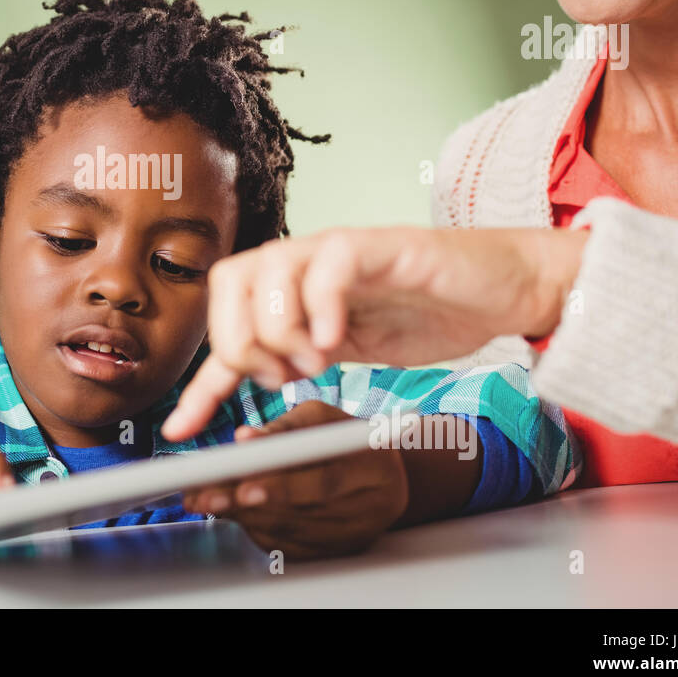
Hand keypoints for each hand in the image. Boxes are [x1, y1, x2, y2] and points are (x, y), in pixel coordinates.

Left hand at [162, 225, 586, 440]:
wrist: (496, 289)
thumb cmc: (425, 312)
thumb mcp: (345, 348)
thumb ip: (297, 357)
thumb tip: (251, 385)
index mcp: (289, 288)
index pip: (223, 326)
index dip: (199, 383)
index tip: (181, 430)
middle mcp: (302, 262)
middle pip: (226, 285)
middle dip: (242, 345)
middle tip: (284, 377)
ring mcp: (335, 249)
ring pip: (264, 270)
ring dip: (279, 329)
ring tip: (318, 360)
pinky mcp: (375, 246)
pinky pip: (326, 264)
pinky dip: (320, 307)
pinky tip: (338, 340)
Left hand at [182, 401, 407, 558]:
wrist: (382, 474)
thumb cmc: (344, 438)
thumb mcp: (322, 417)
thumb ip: (285, 427)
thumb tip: (245, 439)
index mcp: (374, 465)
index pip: (323, 480)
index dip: (281, 485)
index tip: (242, 484)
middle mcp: (371, 507)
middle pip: (302, 510)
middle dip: (247, 502)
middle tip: (207, 496)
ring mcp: (354, 534)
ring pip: (290, 531)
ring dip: (242, 517)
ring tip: (206, 500)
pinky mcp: (335, 551)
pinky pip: (290, 547)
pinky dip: (255, 530)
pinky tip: (232, 513)